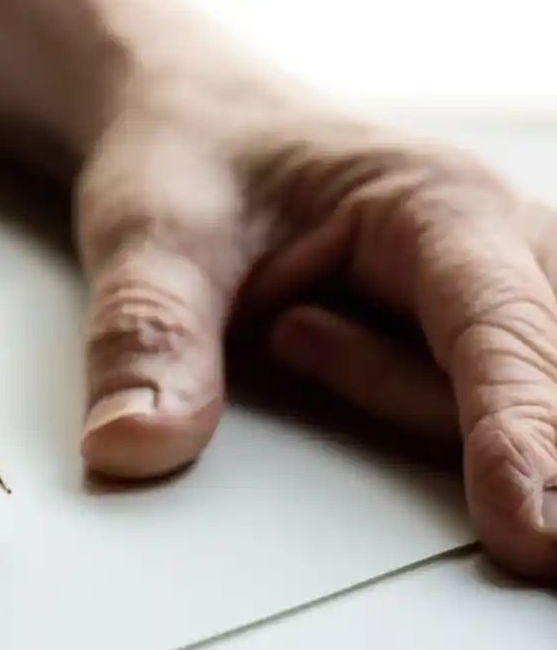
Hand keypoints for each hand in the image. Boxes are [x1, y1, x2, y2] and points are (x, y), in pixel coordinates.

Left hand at [75, 61, 556, 578]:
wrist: (190, 123)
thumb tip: (133, 444)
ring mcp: (494, 291)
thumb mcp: (150, 235)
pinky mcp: (470, 334)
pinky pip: (467, 406)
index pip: (500, 329)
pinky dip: (397, 402)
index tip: (526, 526)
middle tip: (304, 358)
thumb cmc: (189, 156)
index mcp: (434, 203)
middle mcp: (493, 244)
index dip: (521, 430)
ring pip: (511, 398)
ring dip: (393, 396)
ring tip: (280, 323)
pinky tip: (305, 343)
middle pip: (530, 375)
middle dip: (487, 430)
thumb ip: (148, 338)